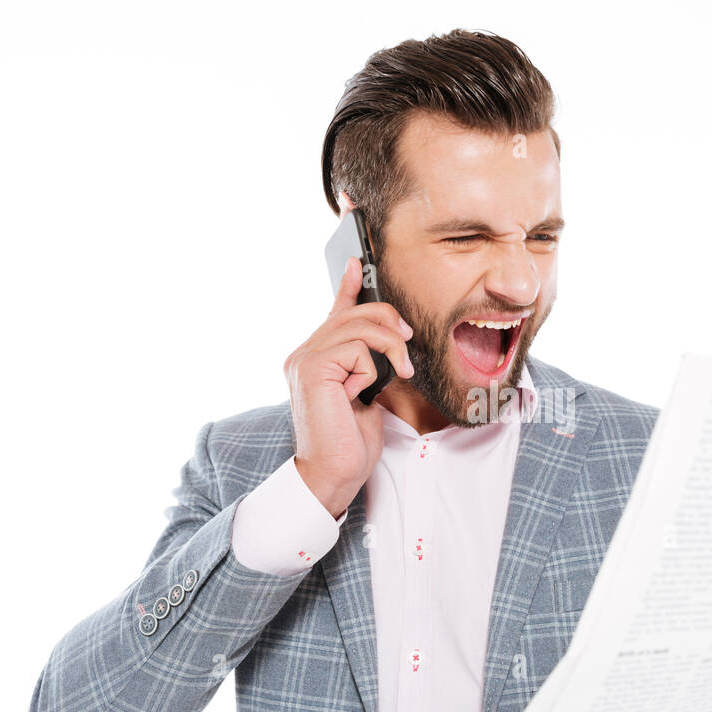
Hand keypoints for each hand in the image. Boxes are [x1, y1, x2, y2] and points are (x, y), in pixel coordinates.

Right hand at [282, 201, 414, 517]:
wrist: (333, 475)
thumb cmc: (353, 439)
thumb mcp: (372, 389)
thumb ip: (375, 356)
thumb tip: (394, 329)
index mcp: (318, 352)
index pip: (338, 304)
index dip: (348, 273)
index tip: (356, 236)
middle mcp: (304, 350)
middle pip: (360, 311)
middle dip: (392, 326)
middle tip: (407, 355)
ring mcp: (304, 358)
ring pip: (363, 326)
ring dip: (391, 350)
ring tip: (398, 374)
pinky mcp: (311, 369)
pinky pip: (359, 347)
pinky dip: (374, 368)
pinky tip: (364, 391)